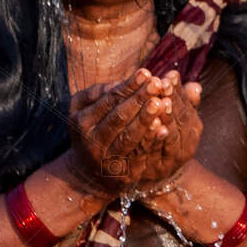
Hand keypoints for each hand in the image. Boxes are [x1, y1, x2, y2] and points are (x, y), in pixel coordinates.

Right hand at [69, 69, 198, 193]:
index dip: (128, 86)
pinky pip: (139, 155)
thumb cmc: (90, 131)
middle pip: (119, 117)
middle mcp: (92, 141)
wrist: (88, 174)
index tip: (146, 72)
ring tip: (162, 102)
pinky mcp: (122, 173)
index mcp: (83, 121)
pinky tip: (165, 128)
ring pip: (129, 136)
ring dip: (146, 119)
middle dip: (139, 99)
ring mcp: (106, 159)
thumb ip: (95, 93)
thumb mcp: (81, 110)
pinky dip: (151, 141)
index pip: (109, 100)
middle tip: (157, 84)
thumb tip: (118, 82)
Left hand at [139, 70, 202, 189]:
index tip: (171, 75)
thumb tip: (195, 85)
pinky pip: (150, 154)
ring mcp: (168, 162)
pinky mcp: (149, 173)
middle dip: (170, 101)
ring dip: (162, 118)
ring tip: (156, 101)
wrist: (150, 176)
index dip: (179, 93)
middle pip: (179, 122)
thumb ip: (184, 102)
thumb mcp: (177, 119)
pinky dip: (150, 139)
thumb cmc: (164, 138)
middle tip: (161, 83)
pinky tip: (147, 125)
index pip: (187, 110)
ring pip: (167, 137)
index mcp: (192, 132)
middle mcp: (185, 149)